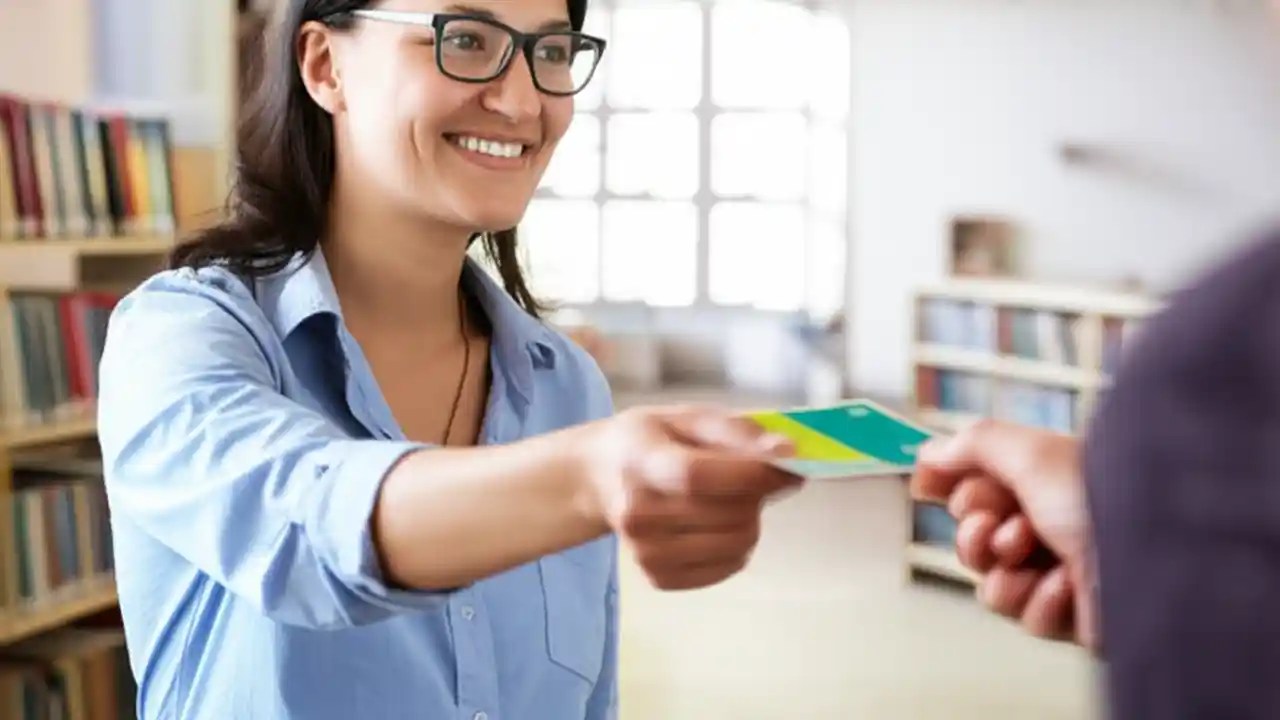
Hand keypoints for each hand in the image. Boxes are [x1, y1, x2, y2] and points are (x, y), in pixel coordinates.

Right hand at [580, 405, 802, 590]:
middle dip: (758, 492)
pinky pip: (728, 567)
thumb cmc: (651, 442)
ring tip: (732, 497)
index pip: (698, 477)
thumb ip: (737, 431)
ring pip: (737, 544)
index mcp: (641, 462)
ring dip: (751, 518)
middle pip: (726, 514)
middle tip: (755, 474)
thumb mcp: (687, 417)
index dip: (752, 474)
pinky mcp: (658, 577)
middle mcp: (638, 513)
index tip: (788, 463)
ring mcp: (646, 552)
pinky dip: (738, 544)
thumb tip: (787, 450)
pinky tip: (720, 523)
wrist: (599, 478)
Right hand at [910, 420, 1097, 649]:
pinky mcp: (1074, 619)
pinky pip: (1026, 617)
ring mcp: (1062, 574)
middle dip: (976, 535)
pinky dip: (1043, 599)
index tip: (929, 486)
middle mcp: (1051, 528)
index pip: (976, 492)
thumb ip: (970, 445)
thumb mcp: (1026, 451)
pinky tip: (1070, 583)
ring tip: (1038, 552)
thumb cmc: (1098, 495)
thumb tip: (926, 453)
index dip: (952, 492)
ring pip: (993, 587)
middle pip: (974, 544)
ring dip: (1008, 570)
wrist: (1156, 555)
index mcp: (1043, 484)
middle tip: (998, 525)